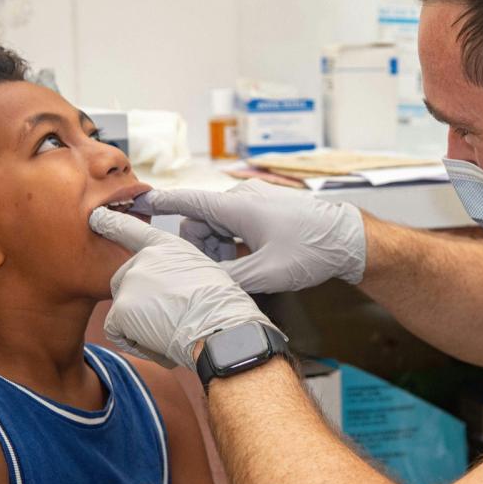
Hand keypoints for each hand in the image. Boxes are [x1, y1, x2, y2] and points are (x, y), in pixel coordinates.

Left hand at [89, 207, 273, 369]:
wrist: (218, 326)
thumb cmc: (220, 306)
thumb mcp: (203, 273)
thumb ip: (175, 272)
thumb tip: (165, 291)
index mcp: (167, 246)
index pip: (132, 230)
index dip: (112, 223)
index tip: (97, 217)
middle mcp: (144, 258)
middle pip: (123, 280)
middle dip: (137, 302)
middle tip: (165, 317)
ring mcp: (130, 281)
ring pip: (122, 308)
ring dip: (138, 323)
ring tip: (168, 329)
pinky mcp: (121, 308)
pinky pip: (116, 330)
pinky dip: (132, 340)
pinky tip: (156, 341)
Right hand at [132, 180, 365, 293]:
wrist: (348, 239)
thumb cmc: (311, 251)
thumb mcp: (266, 274)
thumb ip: (227, 279)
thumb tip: (200, 285)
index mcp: (236, 206)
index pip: (186, 202)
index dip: (157, 204)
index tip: (133, 203)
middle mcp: (241, 198)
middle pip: (200, 223)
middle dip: (202, 249)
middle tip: (221, 276)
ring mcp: (254, 202)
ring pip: (217, 227)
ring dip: (219, 250)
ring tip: (242, 272)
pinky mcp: (264, 209)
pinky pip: (234, 226)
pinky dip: (233, 245)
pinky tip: (250, 264)